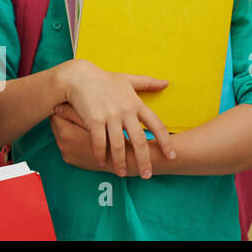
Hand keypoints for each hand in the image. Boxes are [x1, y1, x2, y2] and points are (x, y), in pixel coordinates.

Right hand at [61, 59, 175, 176]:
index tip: (172, 156)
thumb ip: (148, 83)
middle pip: (139, 140)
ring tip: (123, 173)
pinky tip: (101, 162)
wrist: (78, 76)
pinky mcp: (94, 119)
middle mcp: (125, 111)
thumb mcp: (128, 80)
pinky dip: (101, 153)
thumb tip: (167, 83)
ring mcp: (110, 116)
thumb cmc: (103, 78)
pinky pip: (99, 141)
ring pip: (119, 144)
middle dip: (144, 160)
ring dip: (121, 161)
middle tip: (147, 175)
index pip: (156, 125)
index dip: (165, 142)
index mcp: (136, 103)